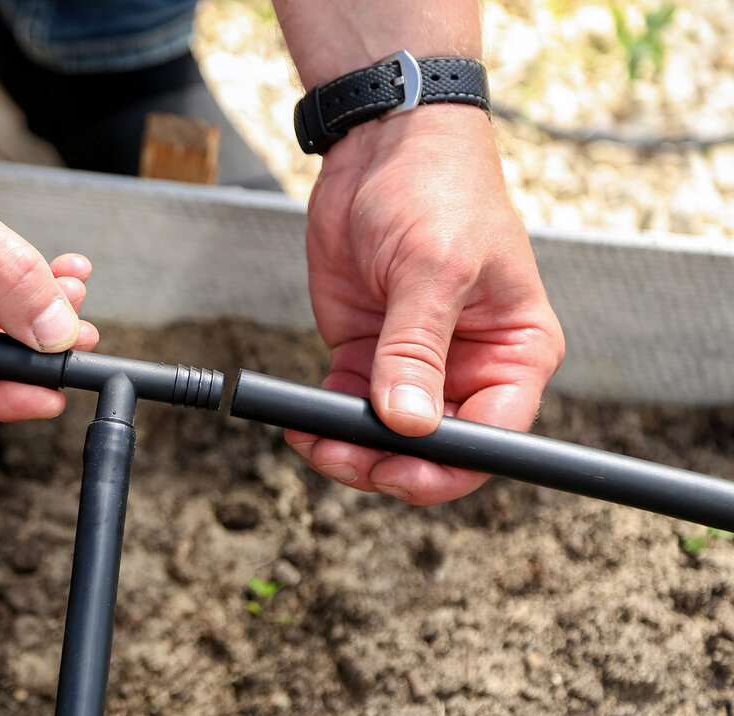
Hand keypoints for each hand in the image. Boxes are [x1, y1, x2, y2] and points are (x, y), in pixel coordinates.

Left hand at [286, 106, 564, 503]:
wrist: (382, 143)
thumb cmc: (437, 188)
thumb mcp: (433, 265)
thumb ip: (418, 347)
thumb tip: (409, 423)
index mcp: (515, 352)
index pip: (493, 438)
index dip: (446, 468)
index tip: (398, 471)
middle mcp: (469, 368)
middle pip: (434, 449)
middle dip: (388, 463)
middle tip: (340, 455)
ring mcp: (414, 364)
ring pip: (385, 437)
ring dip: (349, 449)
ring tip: (313, 440)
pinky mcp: (366, 351)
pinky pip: (346, 408)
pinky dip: (323, 421)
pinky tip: (300, 421)